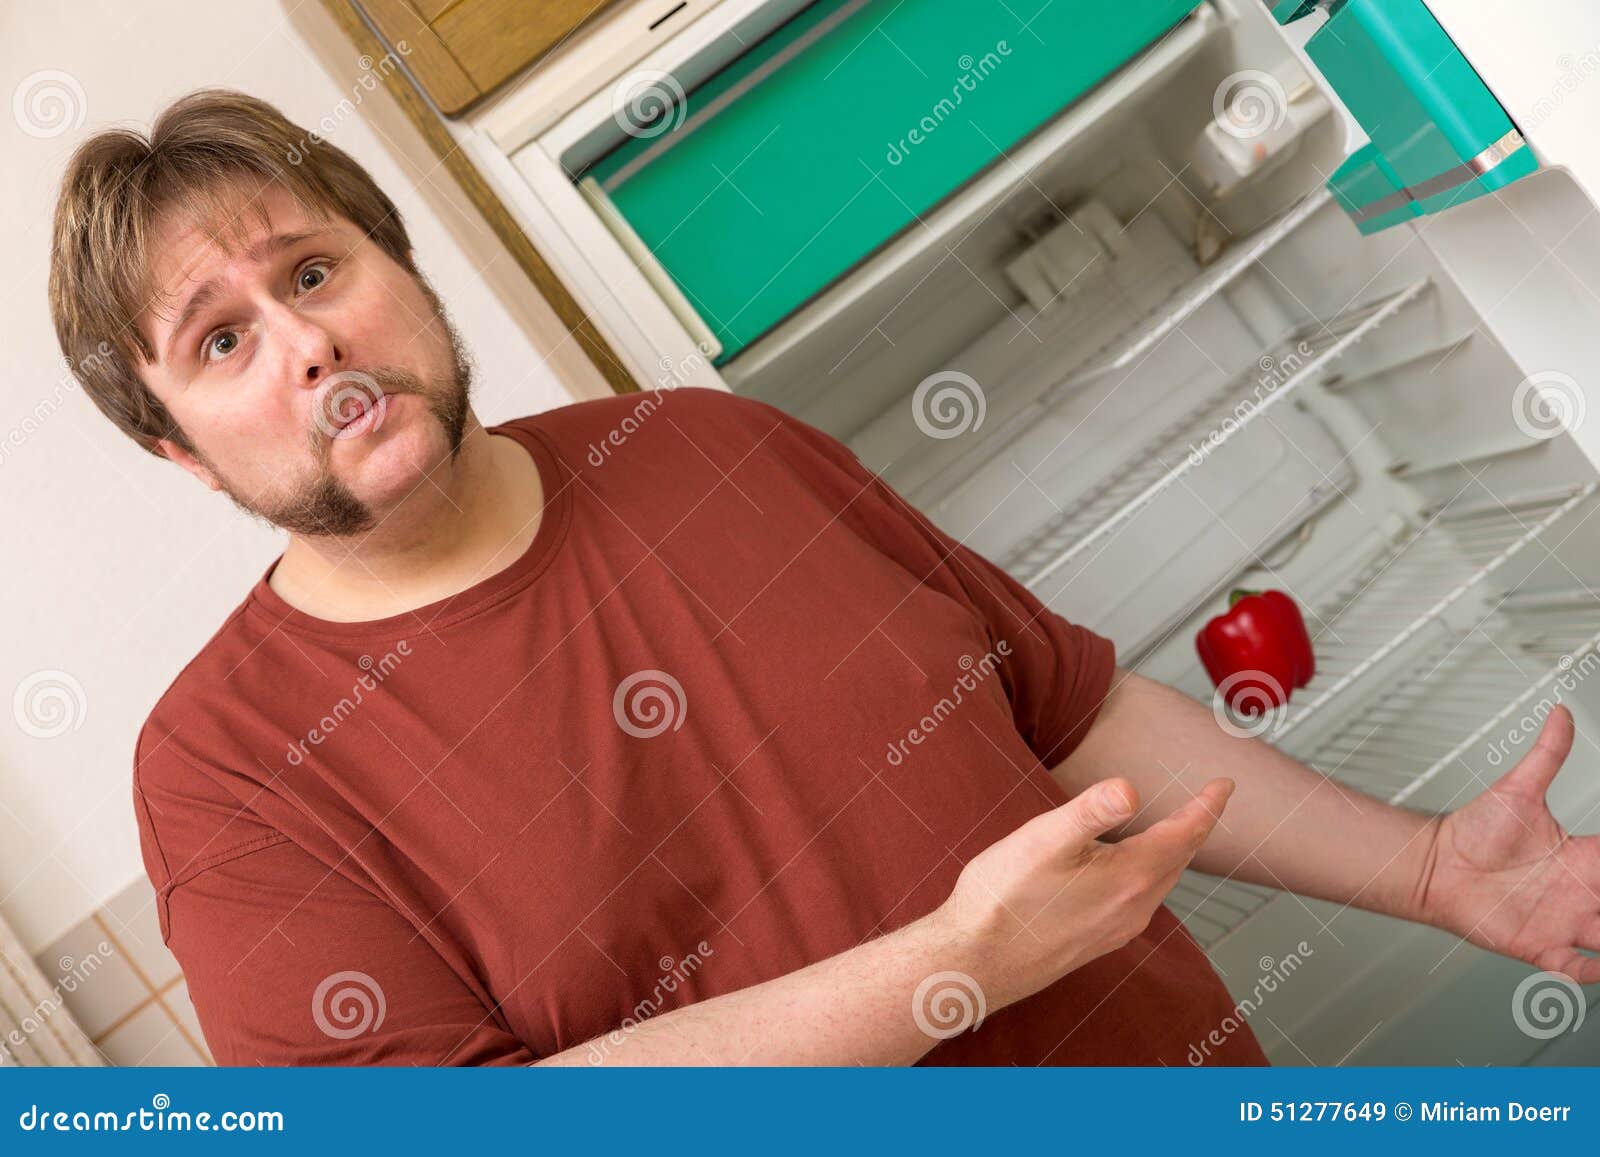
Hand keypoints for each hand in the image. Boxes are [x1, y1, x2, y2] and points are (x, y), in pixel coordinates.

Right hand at [935, 776, 1233, 1009]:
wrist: (974, 963)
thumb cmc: (1002, 899)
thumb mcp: (1043, 841)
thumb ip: (1090, 811)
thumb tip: (1131, 787)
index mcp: (1128, 879)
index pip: (1184, 835)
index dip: (1206, 806)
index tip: (1225, 784)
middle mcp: (1133, 909)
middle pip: (1178, 860)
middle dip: (1194, 828)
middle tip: (1207, 801)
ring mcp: (1117, 930)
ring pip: (1161, 884)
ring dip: (1174, 854)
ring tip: (1176, 831)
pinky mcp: (1096, 942)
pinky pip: (1141, 902)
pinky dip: (1151, 876)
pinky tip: (1129, 873)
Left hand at [1417, 706, 1599, 982]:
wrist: (1434, 863)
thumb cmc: (1473, 831)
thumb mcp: (1519, 790)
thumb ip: (1547, 755)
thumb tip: (1560, 714)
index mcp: (1585, 859)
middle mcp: (1582, 893)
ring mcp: (1564, 922)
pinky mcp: (1539, 944)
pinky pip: (1574, 968)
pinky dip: (1588, 971)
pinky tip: (1595, 966)